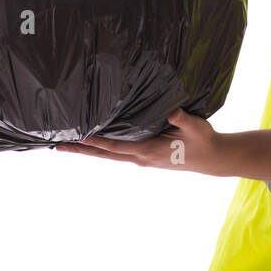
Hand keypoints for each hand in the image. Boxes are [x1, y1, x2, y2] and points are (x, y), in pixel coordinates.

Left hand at [53, 109, 228, 175]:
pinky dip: (103, 149)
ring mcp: (142, 159)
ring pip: (109, 155)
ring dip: (89, 151)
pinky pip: (118, 153)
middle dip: (82, 150)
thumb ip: (183, 118)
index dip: (97, 142)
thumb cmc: (203, 140)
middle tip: (58, 147)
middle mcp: (141, 158)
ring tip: (68, 145)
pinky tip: (94, 144)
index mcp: (149, 151)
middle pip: (105, 154)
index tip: (79, 138)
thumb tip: (172, 111)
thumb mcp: (195, 126)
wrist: (212, 158)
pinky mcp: (145, 157)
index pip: (116, 146)